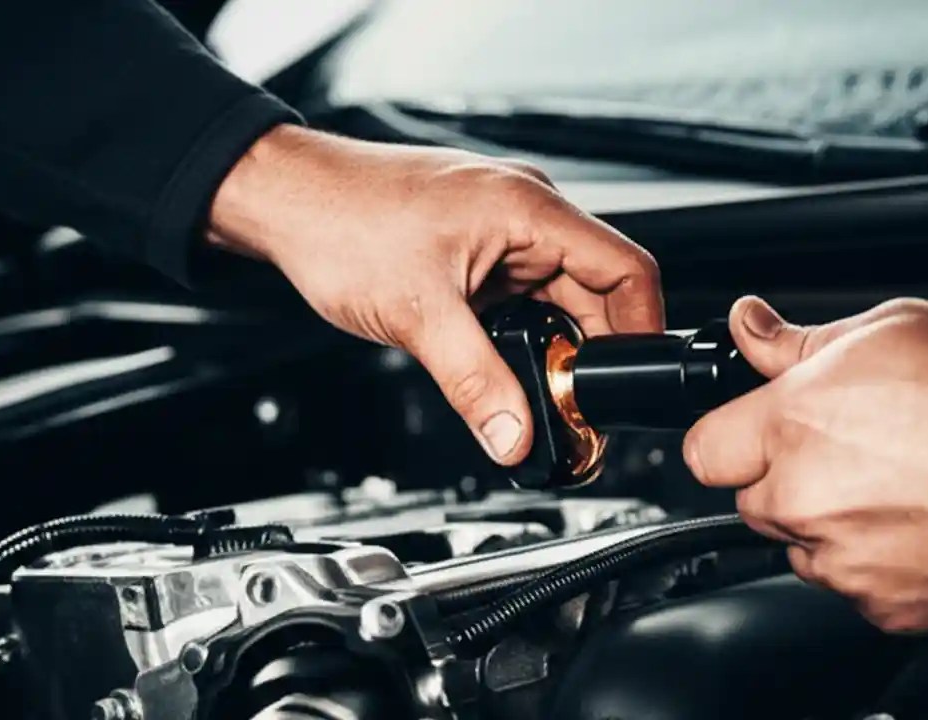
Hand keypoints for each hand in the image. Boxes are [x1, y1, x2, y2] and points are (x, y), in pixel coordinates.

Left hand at [207, 124, 663, 463]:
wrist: (285, 200)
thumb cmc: (340, 223)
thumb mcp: (418, 315)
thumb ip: (475, 383)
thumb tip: (515, 435)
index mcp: (528, 208)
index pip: (627, 268)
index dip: (642, 330)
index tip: (631, 382)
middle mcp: (524, 210)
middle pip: (597, 288)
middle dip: (595, 350)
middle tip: (578, 405)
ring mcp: (500, 226)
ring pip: (558, 294)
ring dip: (556, 343)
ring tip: (543, 390)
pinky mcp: (476, 245)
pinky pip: (523, 293)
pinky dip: (524, 331)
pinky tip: (506, 362)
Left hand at [683, 296, 927, 631]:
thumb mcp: (888, 330)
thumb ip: (796, 341)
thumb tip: (747, 327)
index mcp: (792, 425)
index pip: (704, 451)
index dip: (730, 438)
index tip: (751, 435)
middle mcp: (805, 498)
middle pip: (751, 502)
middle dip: (786, 480)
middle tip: (853, 453)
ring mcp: (844, 561)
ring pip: (800, 550)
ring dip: (828, 526)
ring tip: (900, 487)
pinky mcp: (886, 608)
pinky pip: (853, 589)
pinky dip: (876, 566)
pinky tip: (923, 524)